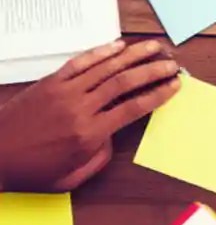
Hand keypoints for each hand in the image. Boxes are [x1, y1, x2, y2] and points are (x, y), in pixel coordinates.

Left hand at [0, 40, 178, 191]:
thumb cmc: (30, 170)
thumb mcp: (70, 178)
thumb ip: (99, 158)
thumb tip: (113, 137)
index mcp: (89, 134)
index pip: (133, 108)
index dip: (158, 94)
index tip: (175, 86)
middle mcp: (80, 108)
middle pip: (125, 82)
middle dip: (153, 70)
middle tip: (172, 64)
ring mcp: (64, 92)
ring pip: (106, 67)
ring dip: (133, 55)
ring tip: (154, 47)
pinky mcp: (50, 83)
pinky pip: (81, 63)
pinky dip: (101, 52)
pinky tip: (118, 46)